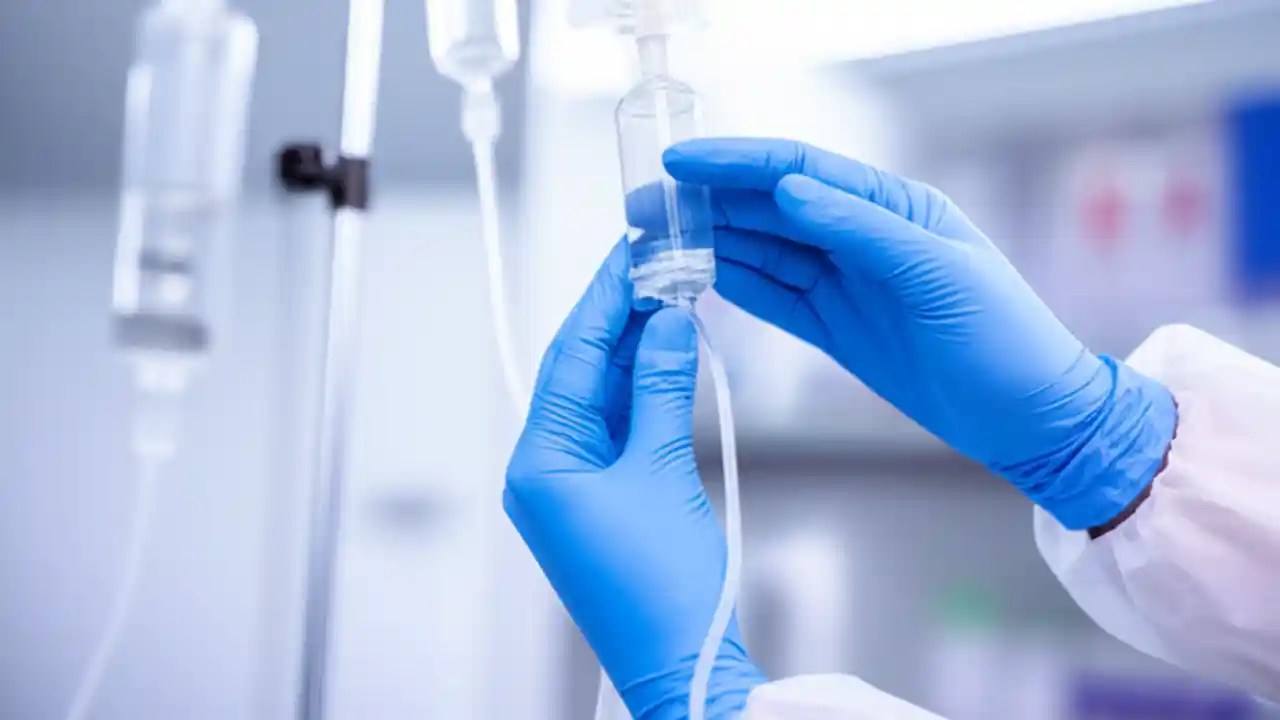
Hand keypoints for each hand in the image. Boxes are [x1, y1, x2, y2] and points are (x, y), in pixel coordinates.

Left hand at [505, 241, 763, 717]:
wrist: (682, 664)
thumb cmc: (662, 589)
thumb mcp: (665, 471)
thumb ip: (665, 390)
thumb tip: (668, 324)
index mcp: (540, 460)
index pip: (573, 357)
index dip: (605, 300)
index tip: (630, 252)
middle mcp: (545, 469)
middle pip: (583, 373)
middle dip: (622, 321)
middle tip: (660, 269)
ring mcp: (572, 486)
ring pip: (603, 399)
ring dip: (638, 355)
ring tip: (674, 303)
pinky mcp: (602, 500)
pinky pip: (618, 430)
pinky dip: (646, 396)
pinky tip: (673, 361)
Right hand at [664, 138, 1175, 529]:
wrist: (1029, 418)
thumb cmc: (1004, 339)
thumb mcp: (940, 274)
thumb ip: (862, 230)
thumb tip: (790, 190)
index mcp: (891, 206)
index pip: (798, 169)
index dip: (735, 162)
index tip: (680, 164)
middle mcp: (861, 235)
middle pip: (767, 207)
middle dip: (706, 201)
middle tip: (644, 206)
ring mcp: (845, 282)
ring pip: (762, 250)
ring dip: (709, 241)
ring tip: (653, 240)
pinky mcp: (835, 326)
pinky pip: (772, 296)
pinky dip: (731, 284)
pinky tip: (694, 276)